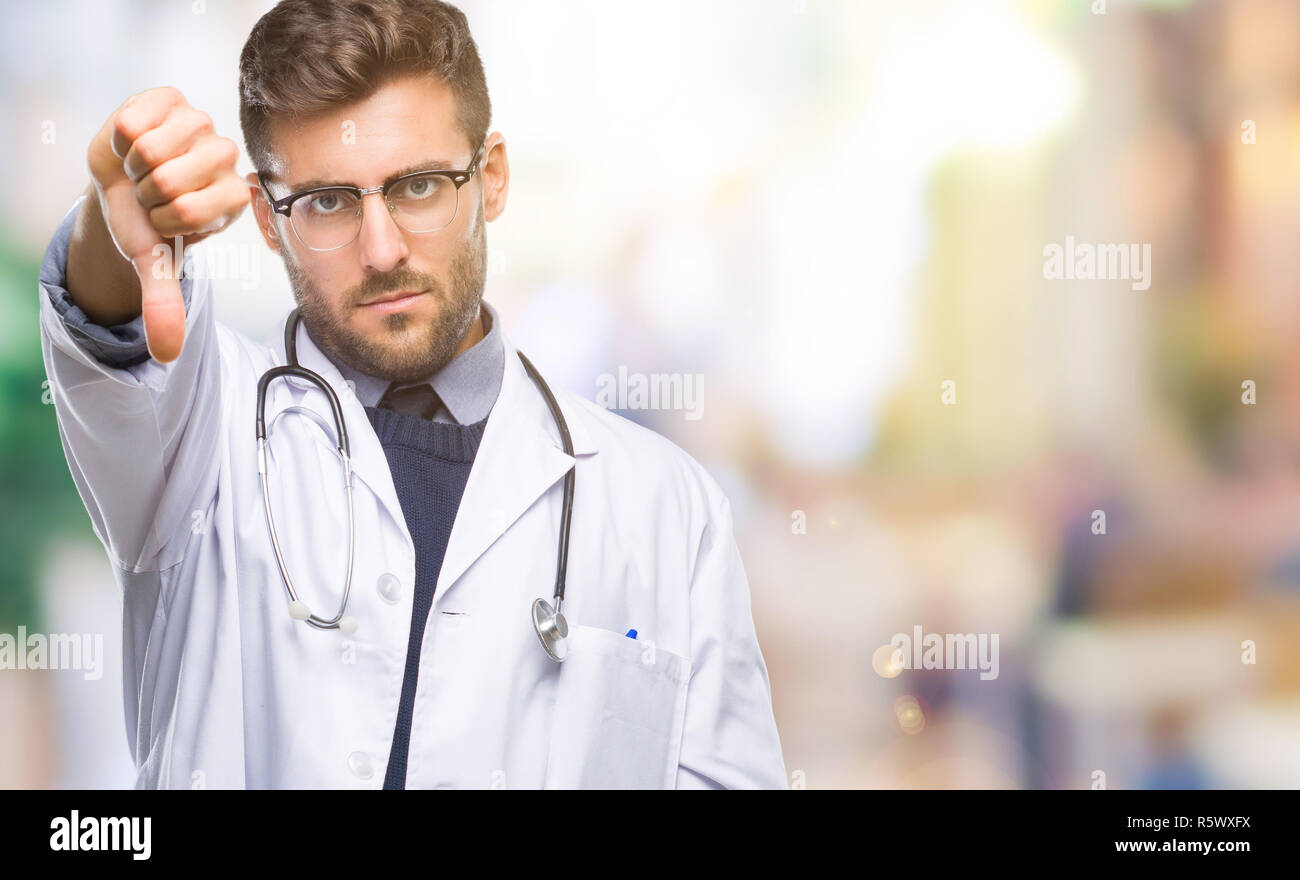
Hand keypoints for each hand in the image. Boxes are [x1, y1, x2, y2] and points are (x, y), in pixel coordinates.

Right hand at [87, 86, 247, 362]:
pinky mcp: (172, 98)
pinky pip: (135, 117)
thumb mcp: (155, 261)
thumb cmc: (146, 220)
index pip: (192, 212)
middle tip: (150, 192)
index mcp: (234, 197)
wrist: (121, 180)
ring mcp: (202, 124)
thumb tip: (166, 357)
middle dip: (146, 193)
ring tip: (142, 168)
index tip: (164, 218)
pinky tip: (133, 141)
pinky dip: (121, 133)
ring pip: (153, 148)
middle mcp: (227, 158)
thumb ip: (164, 302)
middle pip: (171, 181)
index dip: (163, 219)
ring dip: (133, 163)